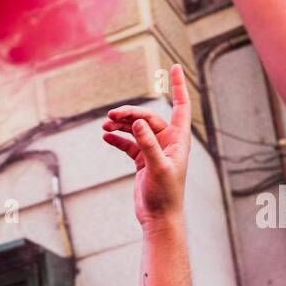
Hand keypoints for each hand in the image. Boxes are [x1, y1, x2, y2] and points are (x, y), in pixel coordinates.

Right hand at [102, 63, 192, 225]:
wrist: (159, 217)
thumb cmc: (165, 194)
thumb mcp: (157, 167)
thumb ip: (148, 143)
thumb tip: (137, 122)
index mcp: (178, 140)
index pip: (181, 106)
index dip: (178, 86)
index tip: (175, 67)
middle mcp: (168, 142)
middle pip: (148, 117)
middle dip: (129, 113)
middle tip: (111, 116)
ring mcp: (154, 150)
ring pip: (136, 129)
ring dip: (121, 125)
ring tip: (104, 125)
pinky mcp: (143, 161)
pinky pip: (129, 143)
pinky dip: (118, 139)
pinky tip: (105, 136)